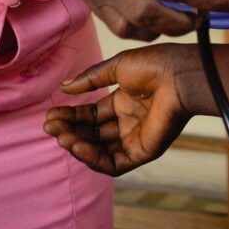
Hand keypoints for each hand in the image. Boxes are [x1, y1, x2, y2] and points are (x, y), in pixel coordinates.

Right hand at [46, 45, 201, 175]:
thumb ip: (90, 80)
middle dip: (70, 131)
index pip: (91, 115)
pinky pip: (114, 163)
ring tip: (61, 136)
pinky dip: (94, 158)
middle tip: (50, 127)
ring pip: (99, 151)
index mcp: (124, 102)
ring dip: (78, 145)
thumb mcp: (116, 67)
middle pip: (92, 133)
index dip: (70, 116)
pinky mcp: (143, 152)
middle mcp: (128, 122)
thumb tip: (64, 87)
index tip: (50, 115)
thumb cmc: (153, 65)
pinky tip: (78, 146)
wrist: (178, 74)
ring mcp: (135, 138)